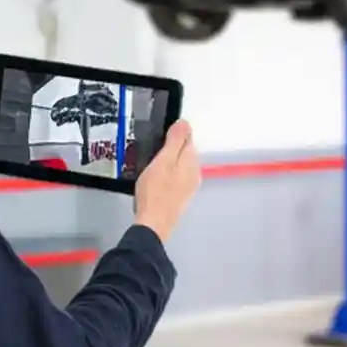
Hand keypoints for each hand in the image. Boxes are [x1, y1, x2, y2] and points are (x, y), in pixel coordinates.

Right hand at [133, 120, 200, 242]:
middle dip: (170, 149)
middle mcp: (195, 173)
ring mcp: (189, 186)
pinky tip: (155, 182)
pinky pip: (176, 178)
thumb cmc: (155, 192)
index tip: (158, 139)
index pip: (188, 137)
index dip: (172, 134)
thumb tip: (184, 123)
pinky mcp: (181, 197)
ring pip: (180, 165)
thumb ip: (175, 141)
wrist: (153, 224)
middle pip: (184, 152)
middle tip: (152, 154)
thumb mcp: (163, 160)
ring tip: (151, 169)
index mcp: (191, 161)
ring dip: (167, 163)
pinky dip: (166, 176)